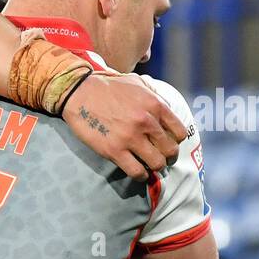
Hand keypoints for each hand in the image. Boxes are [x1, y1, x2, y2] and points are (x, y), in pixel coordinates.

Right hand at [64, 73, 188, 180]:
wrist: (79, 92)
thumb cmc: (107, 86)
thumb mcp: (137, 82)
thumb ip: (154, 95)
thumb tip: (165, 109)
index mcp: (155, 105)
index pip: (179, 132)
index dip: (175, 141)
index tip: (168, 143)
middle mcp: (146, 122)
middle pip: (170, 151)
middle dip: (168, 157)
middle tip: (162, 158)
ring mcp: (130, 138)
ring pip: (156, 163)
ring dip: (155, 167)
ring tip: (149, 166)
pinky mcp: (114, 151)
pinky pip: (136, 171)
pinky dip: (140, 175)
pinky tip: (138, 172)